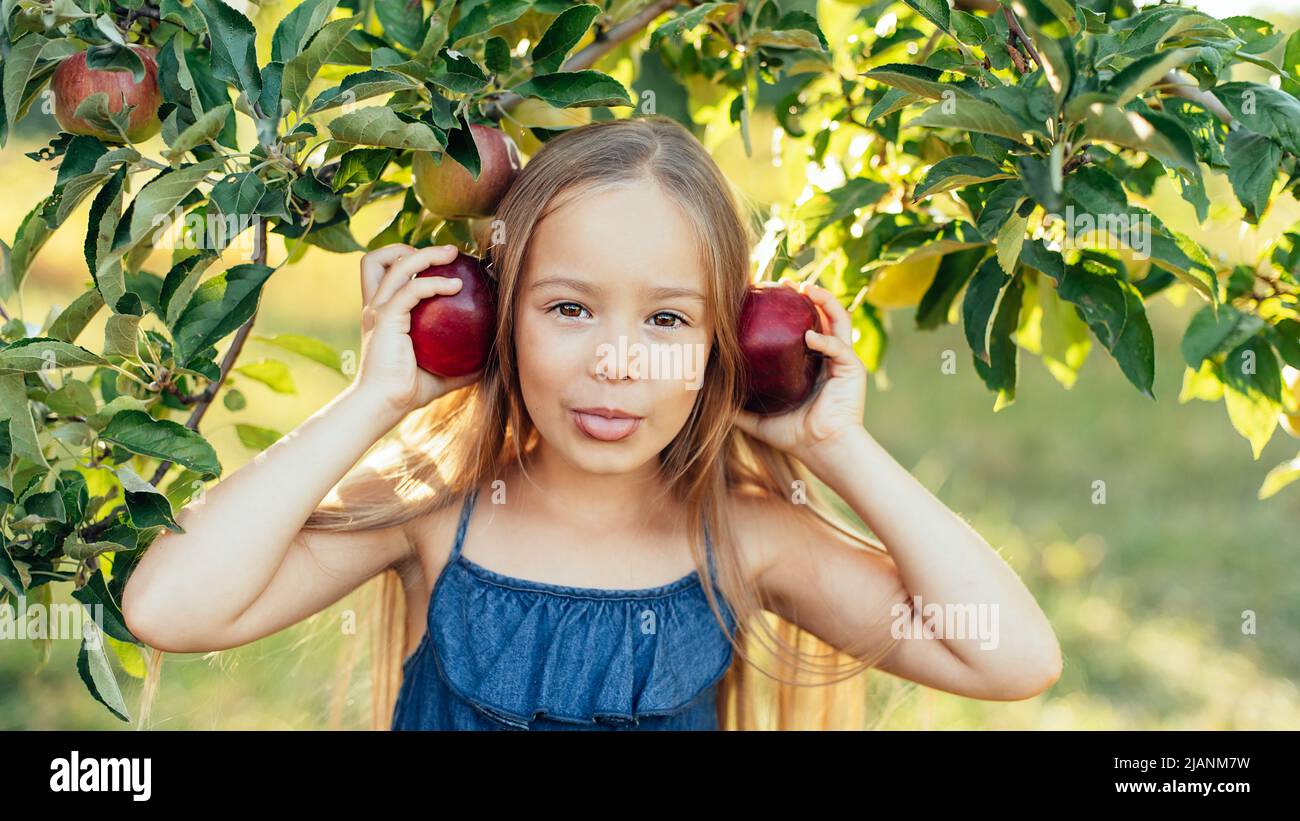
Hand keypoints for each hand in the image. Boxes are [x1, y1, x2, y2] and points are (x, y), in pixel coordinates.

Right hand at [351, 244, 482, 422]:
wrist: (384, 405)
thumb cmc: (408, 391)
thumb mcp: (440, 373)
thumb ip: (461, 363)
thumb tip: (490, 362)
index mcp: (382, 313)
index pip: (383, 272)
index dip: (405, 258)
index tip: (440, 263)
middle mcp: (375, 306)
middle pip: (376, 258)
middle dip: (407, 247)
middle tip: (446, 253)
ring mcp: (378, 310)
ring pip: (395, 263)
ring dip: (427, 254)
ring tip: (453, 256)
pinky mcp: (385, 318)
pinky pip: (411, 289)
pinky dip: (434, 282)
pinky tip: (456, 287)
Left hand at [733, 281, 867, 465]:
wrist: (821, 450)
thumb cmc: (794, 435)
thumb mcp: (757, 418)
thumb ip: (736, 406)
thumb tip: (706, 395)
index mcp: (808, 361)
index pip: (800, 324)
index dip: (786, 306)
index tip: (766, 292)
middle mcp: (826, 355)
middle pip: (820, 313)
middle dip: (805, 294)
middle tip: (784, 283)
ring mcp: (841, 359)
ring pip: (838, 318)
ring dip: (823, 300)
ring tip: (804, 289)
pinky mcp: (852, 368)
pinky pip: (839, 346)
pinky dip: (824, 339)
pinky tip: (808, 336)